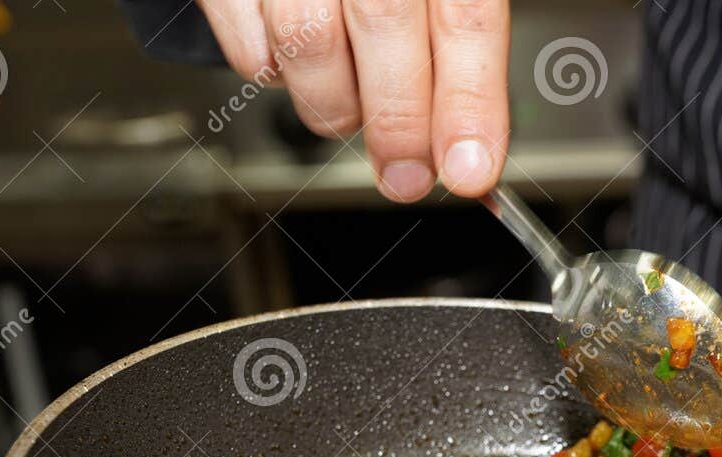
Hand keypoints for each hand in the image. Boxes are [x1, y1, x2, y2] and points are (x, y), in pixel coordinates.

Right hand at [197, 0, 509, 201]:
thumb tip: (469, 152)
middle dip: (399, 122)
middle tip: (406, 175)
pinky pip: (251, 48)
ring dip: (335, 104)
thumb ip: (455, 56)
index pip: (466, 16)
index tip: (469, 170)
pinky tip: (295, 63)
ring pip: (311, 38)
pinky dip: (275, 74)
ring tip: (348, 108)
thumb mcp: (427, 2)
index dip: (469, 100)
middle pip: (386, 23)